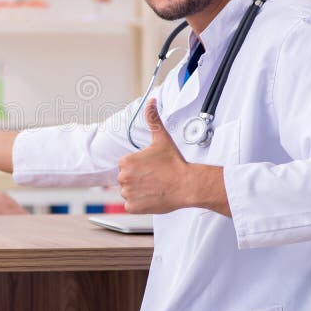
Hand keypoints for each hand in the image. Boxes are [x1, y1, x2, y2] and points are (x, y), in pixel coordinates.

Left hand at [117, 99, 229, 215]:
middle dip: (138, 179)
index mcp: (126, 161)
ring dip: (138, 191)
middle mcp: (123, 177)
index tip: (151, 168)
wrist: (187, 184)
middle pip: (126, 179)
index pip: (126, 165)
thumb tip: (151, 102)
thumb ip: (153, 119)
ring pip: (128, 192)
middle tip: (154, 177)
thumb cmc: (175, 163)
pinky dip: (140, 203)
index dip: (139, 167)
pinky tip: (152, 196)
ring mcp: (128, 193)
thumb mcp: (162, 138)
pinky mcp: (133, 207)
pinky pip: (131, 205)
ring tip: (154, 187)